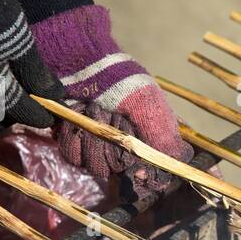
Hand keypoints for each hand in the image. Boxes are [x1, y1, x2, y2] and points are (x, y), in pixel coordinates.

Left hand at [31, 4, 193, 196]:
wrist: (83, 63)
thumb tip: (168, 174)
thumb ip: (165, 142)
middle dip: (116, 145)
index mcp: (147, 141)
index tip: (140, 171)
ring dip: (94, 139)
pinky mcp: (72, 143)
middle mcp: (123, 148)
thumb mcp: (152, 109)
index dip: (144, 176)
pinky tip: (79, 116)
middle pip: (120, 172)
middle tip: (115, 117)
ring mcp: (97, 147)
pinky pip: (73, 157)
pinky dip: (74, 137)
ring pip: (96, 167)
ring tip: (95, 111)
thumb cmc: (123, 83)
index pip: (149, 175)